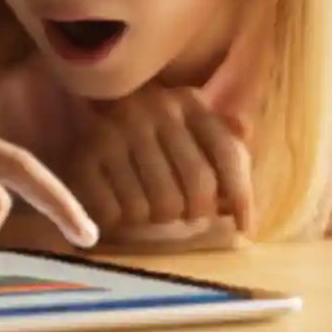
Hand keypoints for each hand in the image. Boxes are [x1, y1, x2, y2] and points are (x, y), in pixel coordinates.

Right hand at [65, 87, 252, 237]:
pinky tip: (120, 209)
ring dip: (156, 218)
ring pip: (157, 205)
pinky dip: (121, 220)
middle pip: (196, 186)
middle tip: (185, 216)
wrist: (86, 104)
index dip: (242, 197)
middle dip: (196, 213)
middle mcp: (153, 111)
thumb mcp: (191, 121)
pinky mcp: (85, 155)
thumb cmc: (151, 125)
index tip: (244, 228)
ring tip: (150, 209)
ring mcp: (117, 132)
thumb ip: (222, 137)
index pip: (227, 156)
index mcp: (188, 103)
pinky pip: (117, 211)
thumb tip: (245, 134)